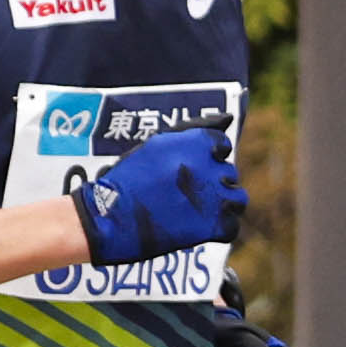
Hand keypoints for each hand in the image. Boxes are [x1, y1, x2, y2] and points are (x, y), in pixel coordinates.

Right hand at [73, 124, 241, 265]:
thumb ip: (194, 129)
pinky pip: (232, 225)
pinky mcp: (215, 225)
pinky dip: (217, 228)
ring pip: (237, 197)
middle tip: (182, 193)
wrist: (109, 215)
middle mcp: (208, 166)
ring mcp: (214, 196)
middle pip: (228, 173)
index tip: (188, 170)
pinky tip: (195, 226)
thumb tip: (227, 118)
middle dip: (210, 182)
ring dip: (221, 204)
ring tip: (193, 210)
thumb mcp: (157, 144)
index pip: (221, 146)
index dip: (207, 159)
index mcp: (195, 142)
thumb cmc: (129, 178)